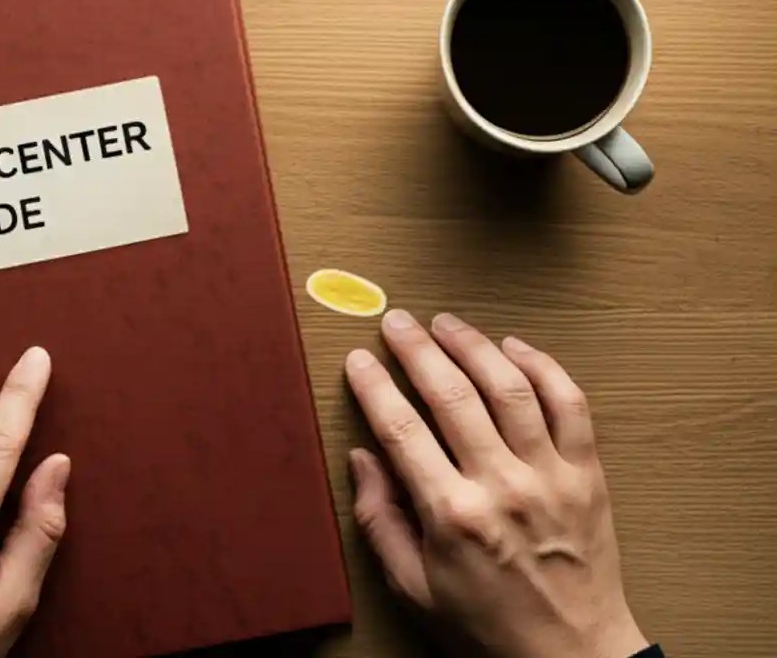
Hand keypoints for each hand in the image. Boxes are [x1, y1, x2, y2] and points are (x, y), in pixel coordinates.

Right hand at [345, 311, 648, 657]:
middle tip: (396, 322)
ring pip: (510, 387)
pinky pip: (570, 404)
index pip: (402, 430)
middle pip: (453, 395)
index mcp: (451, 516)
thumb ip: (379, 520)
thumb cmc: (486, 626)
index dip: (374, 387)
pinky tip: (515, 347)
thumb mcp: (411, 587)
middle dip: (417, 350)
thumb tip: (362, 459)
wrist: (572, 656)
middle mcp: (502, 486)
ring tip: (447, 323)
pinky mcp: (587, 475)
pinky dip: (544, 367)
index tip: (359, 360)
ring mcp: (550, 476)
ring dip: (474, 346)